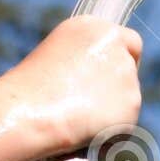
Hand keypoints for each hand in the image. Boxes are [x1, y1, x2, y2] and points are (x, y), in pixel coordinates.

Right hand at [2, 15, 143, 155]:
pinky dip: (109, 133)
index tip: (107, 76)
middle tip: (88, 105)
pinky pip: (124, 125)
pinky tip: (84, 134)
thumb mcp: (53, 58)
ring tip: (76, 121)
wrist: (28, 113)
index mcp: (91, 27)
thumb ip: (82, 61)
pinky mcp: (132, 106)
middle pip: (130, 70)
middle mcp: (115, 46)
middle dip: (115, 87)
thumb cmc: (27, 90)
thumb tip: (94, 82)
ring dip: (109, 111)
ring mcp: (127, 76)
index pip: (127, 40)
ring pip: (127, 100)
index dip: (120, 60)